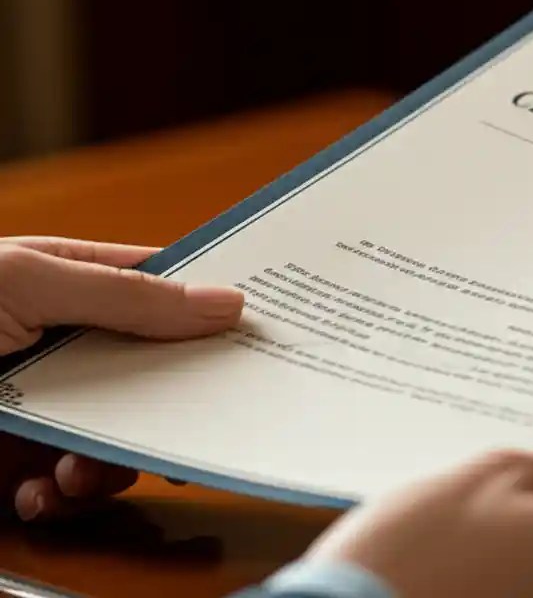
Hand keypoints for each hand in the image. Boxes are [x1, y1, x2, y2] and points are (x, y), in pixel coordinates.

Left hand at [0, 236, 243, 520]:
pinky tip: (37, 493)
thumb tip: (228, 302)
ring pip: (118, 438)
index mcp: (66, 283)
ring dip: (108, 464)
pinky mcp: (10, 460)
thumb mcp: (28, 285)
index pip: (160, 287)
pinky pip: (66, 484)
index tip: (259, 330)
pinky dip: (61, 497)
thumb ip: (130, 298)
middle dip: (169, 405)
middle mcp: (61, 344)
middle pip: (151, 372)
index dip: (209, 305)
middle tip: (195, 430)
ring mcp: (37, 404)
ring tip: (76, 474)